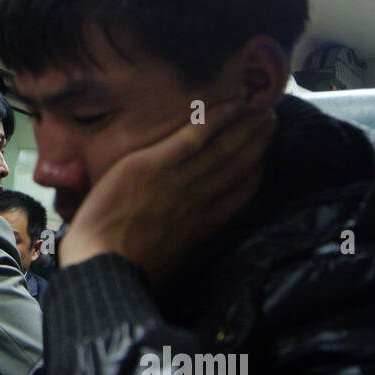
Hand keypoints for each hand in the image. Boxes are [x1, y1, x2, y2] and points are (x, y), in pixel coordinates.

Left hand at [60, 98, 275, 286]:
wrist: (103, 265)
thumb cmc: (124, 271)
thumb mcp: (166, 268)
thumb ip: (179, 250)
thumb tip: (180, 251)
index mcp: (200, 227)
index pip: (238, 196)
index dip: (254, 175)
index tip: (263, 160)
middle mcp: (197, 201)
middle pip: (237, 166)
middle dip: (257, 142)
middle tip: (270, 120)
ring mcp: (177, 181)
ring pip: (222, 148)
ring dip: (244, 126)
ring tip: (259, 107)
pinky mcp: (154, 165)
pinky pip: (193, 137)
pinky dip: (216, 119)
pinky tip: (232, 103)